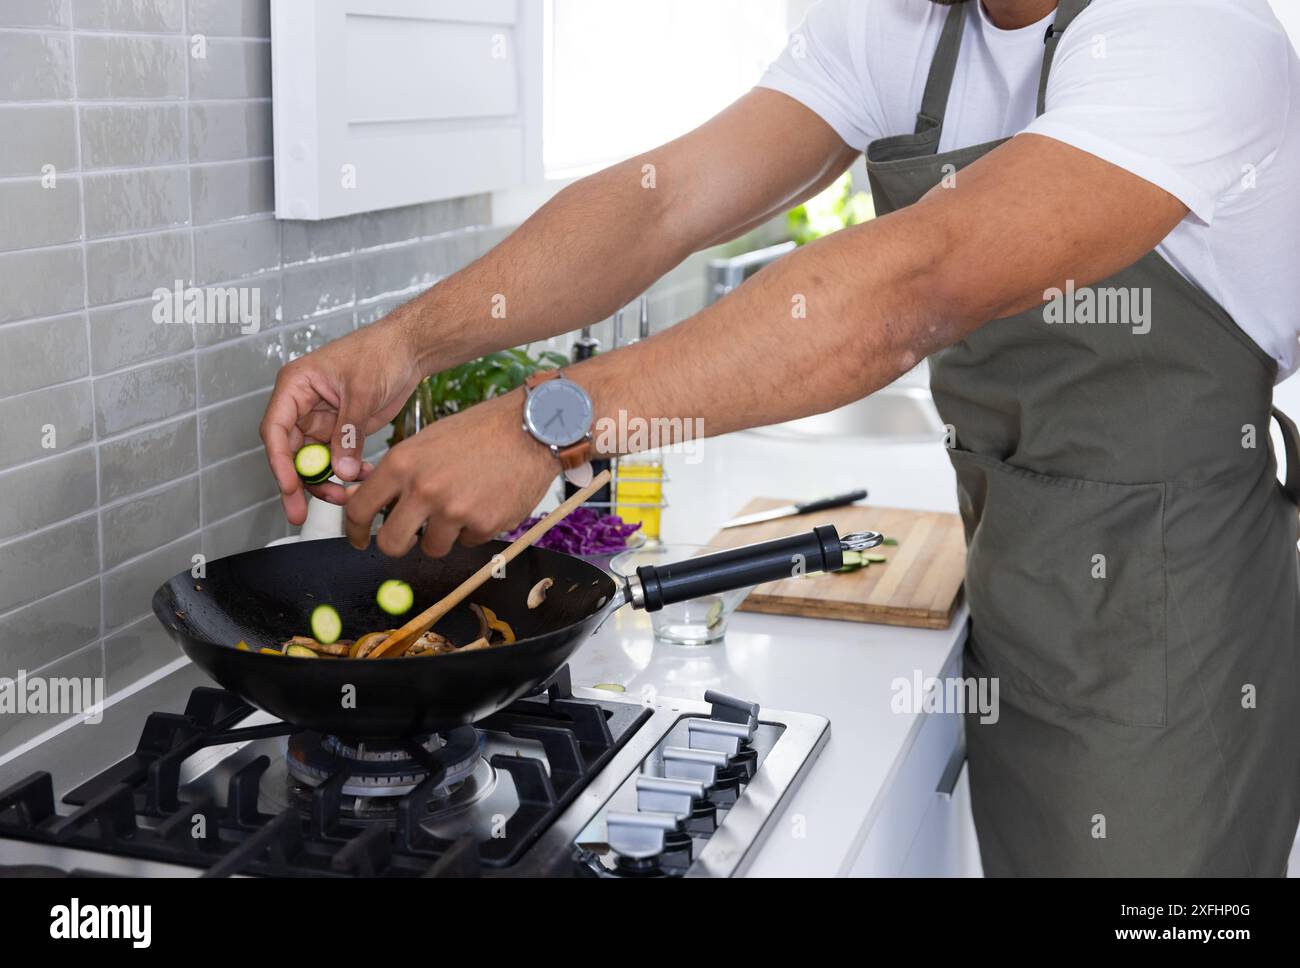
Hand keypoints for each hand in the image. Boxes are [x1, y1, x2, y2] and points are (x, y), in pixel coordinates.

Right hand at [260, 319, 424, 524]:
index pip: (276, 430)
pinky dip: (347, 471)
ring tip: (347, 496)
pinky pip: (337, 459)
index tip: (290, 488)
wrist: (410, 349)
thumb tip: (341, 472)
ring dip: (327, 481)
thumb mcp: (362, 393)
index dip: (280, 463)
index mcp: (296, 386)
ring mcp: (322, 419)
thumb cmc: (381, 353)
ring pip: (314, 461)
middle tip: (302, 512)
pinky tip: (363, 477)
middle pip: (291, 453)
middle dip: (302, 482)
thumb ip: (349, 434)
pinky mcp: (342, 430)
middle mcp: (303, 405)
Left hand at [342, 392, 558, 556]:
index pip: (360, 508)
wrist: (531, 429)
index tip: (359, 538)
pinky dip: (475, 528)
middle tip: (410, 537)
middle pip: (391, 543)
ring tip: (462, 506)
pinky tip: (488, 501)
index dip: (355, 530)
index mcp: (402, 463)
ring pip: (432, 547)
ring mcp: (453, 510)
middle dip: (398, 545)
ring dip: (443, 535)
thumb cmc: (479, 431)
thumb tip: (366, 498)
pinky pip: (469, 541)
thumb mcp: (427, 442)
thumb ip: (397, 473)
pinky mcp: (483, 525)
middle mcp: (423, 489)